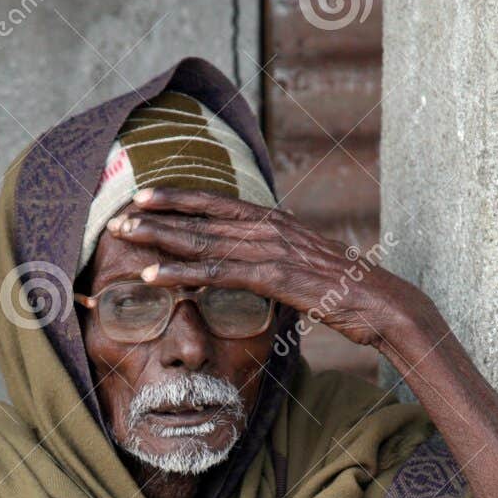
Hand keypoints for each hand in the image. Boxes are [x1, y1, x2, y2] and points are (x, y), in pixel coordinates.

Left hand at [107, 186, 428, 351]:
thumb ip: (278, 259)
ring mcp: (268, 250)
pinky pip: (215, 273)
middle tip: (117, 217)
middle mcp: (268, 227)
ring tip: (121, 237)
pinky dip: (179, 273)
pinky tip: (151, 275)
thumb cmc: (346, 290)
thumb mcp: (307, 266)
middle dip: (156, 216)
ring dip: (157, 238)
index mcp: (275, 221)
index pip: (218, 203)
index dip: (179, 198)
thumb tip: (260, 266)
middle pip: (201, 217)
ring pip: (201, 240)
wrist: (380, 302)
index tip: (146, 196)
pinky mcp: (270, 277)